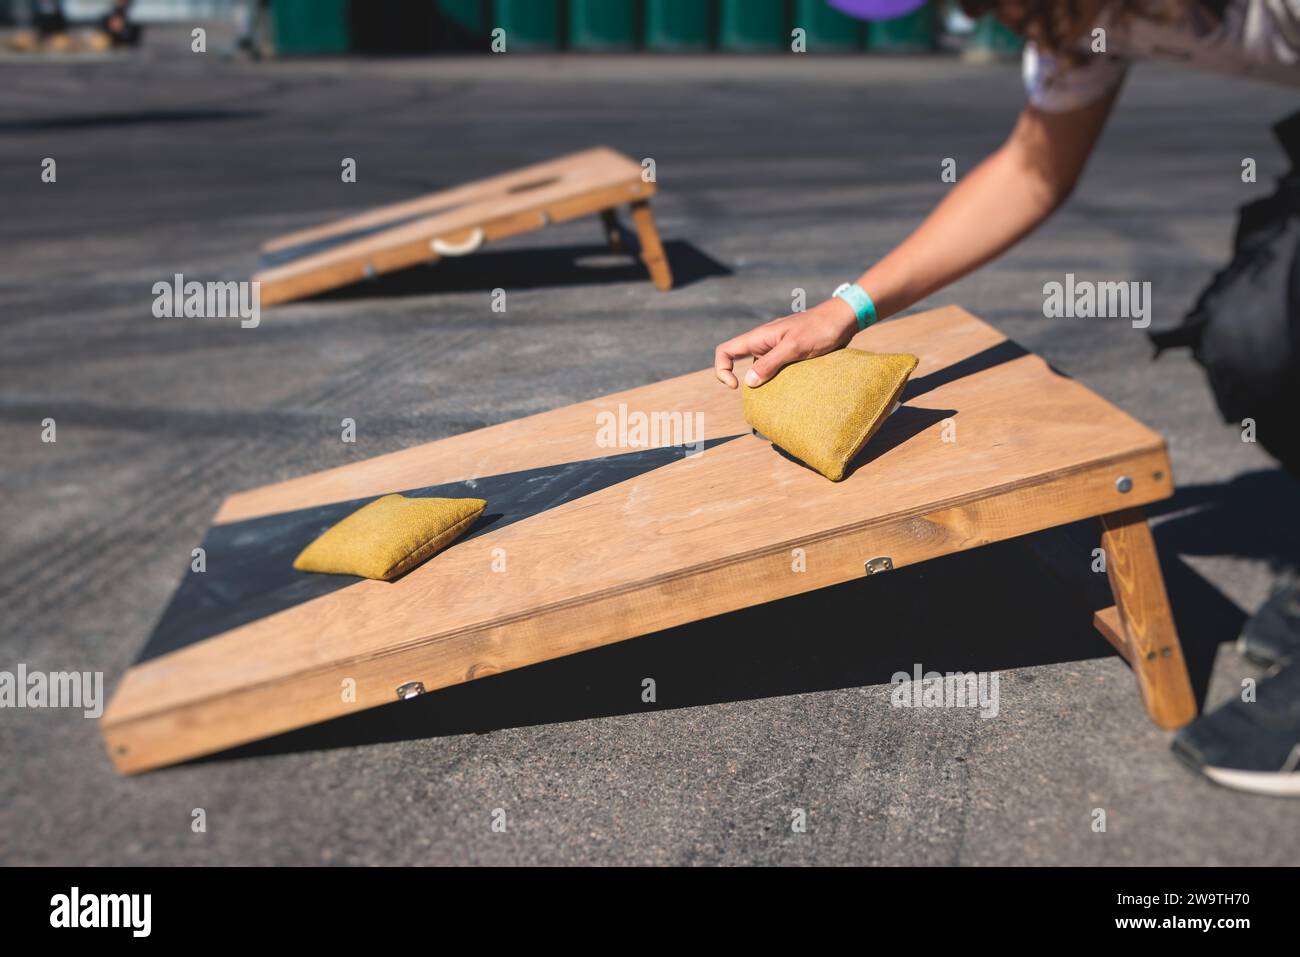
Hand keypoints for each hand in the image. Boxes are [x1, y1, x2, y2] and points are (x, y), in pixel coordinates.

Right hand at [714, 297, 858, 388]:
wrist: (843, 319)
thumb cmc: (820, 329)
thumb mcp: (794, 347)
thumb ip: (770, 363)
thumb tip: (749, 382)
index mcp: (759, 337)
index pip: (725, 351)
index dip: (722, 370)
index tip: (737, 386)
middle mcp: (763, 341)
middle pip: (735, 359)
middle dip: (739, 378)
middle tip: (757, 395)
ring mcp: (774, 346)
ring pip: (755, 365)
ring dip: (759, 380)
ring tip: (775, 394)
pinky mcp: (787, 351)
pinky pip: (772, 367)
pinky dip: (774, 378)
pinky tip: (788, 387)